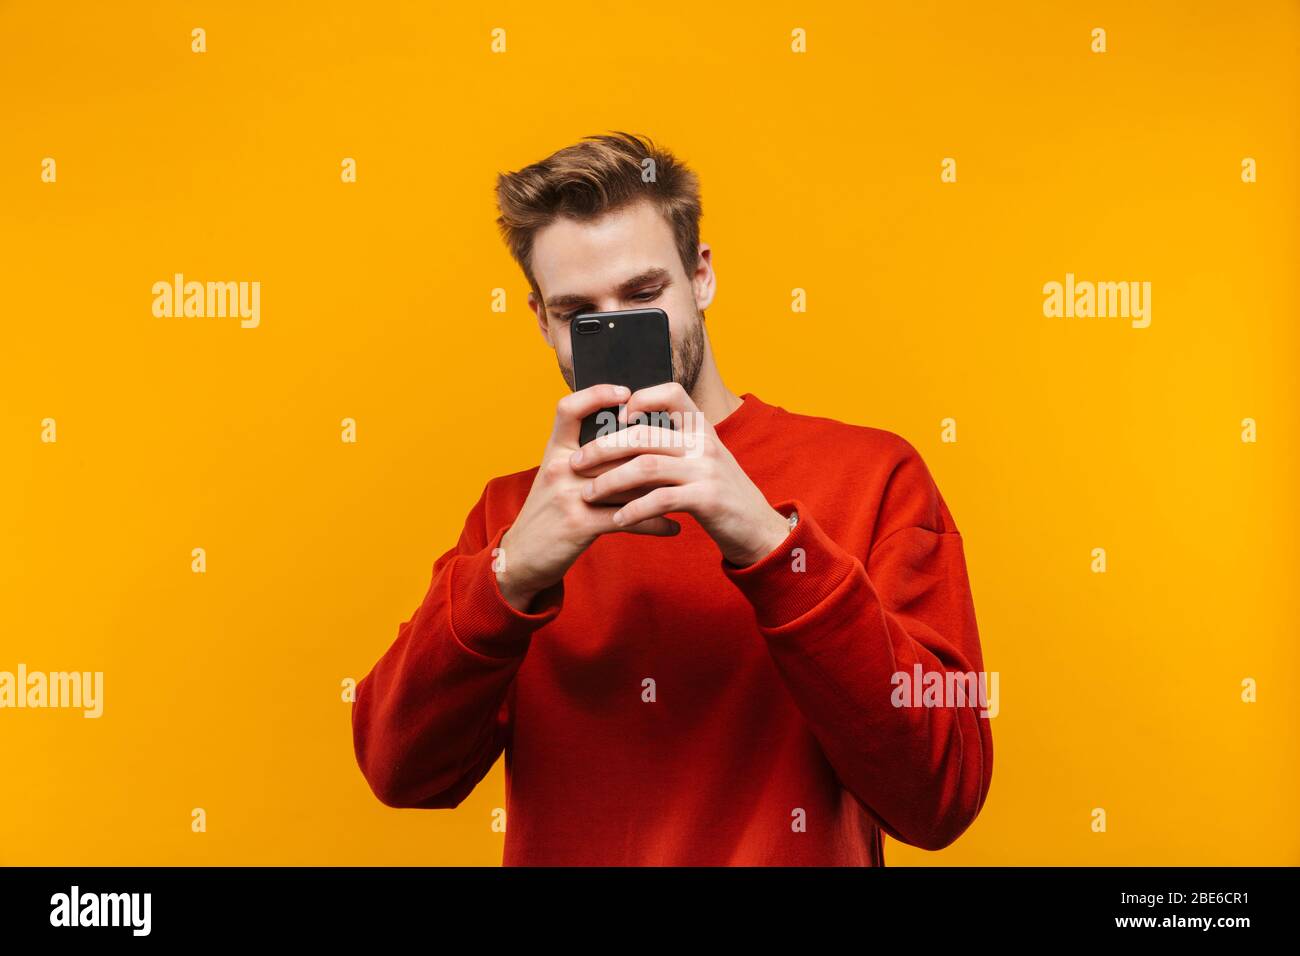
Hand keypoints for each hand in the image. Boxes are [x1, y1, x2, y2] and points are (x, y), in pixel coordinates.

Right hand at [496, 383, 681, 610]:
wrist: (522, 557)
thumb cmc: (547, 514)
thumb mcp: (556, 478)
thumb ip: (584, 459)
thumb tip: (629, 442)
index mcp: (555, 451)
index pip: (570, 408)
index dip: (596, 394)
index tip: (626, 392)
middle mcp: (560, 467)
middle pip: (616, 448)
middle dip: (653, 452)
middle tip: (684, 453)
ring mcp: (569, 495)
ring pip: (629, 483)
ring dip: (664, 490)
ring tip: (688, 492)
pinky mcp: (579, 524)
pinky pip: (629, 518)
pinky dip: (656, 523)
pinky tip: (674, 527)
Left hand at [569, 382, 791, 566]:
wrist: (758, 528)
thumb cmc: (720, 494)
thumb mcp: (702, 460)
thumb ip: (672, 444)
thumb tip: (622, 438)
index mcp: (701, 428)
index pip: (671, 392)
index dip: (642, 398)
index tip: (618, 416)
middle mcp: (704, 443)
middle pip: (644, 434)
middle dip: (603, 448)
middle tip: (577, 463)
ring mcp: (707, 470)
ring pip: (646, 466)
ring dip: (610, 481)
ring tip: (588, 494)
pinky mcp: (707, 499)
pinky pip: (660, 499)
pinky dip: (634, 509)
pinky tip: (617, 519)